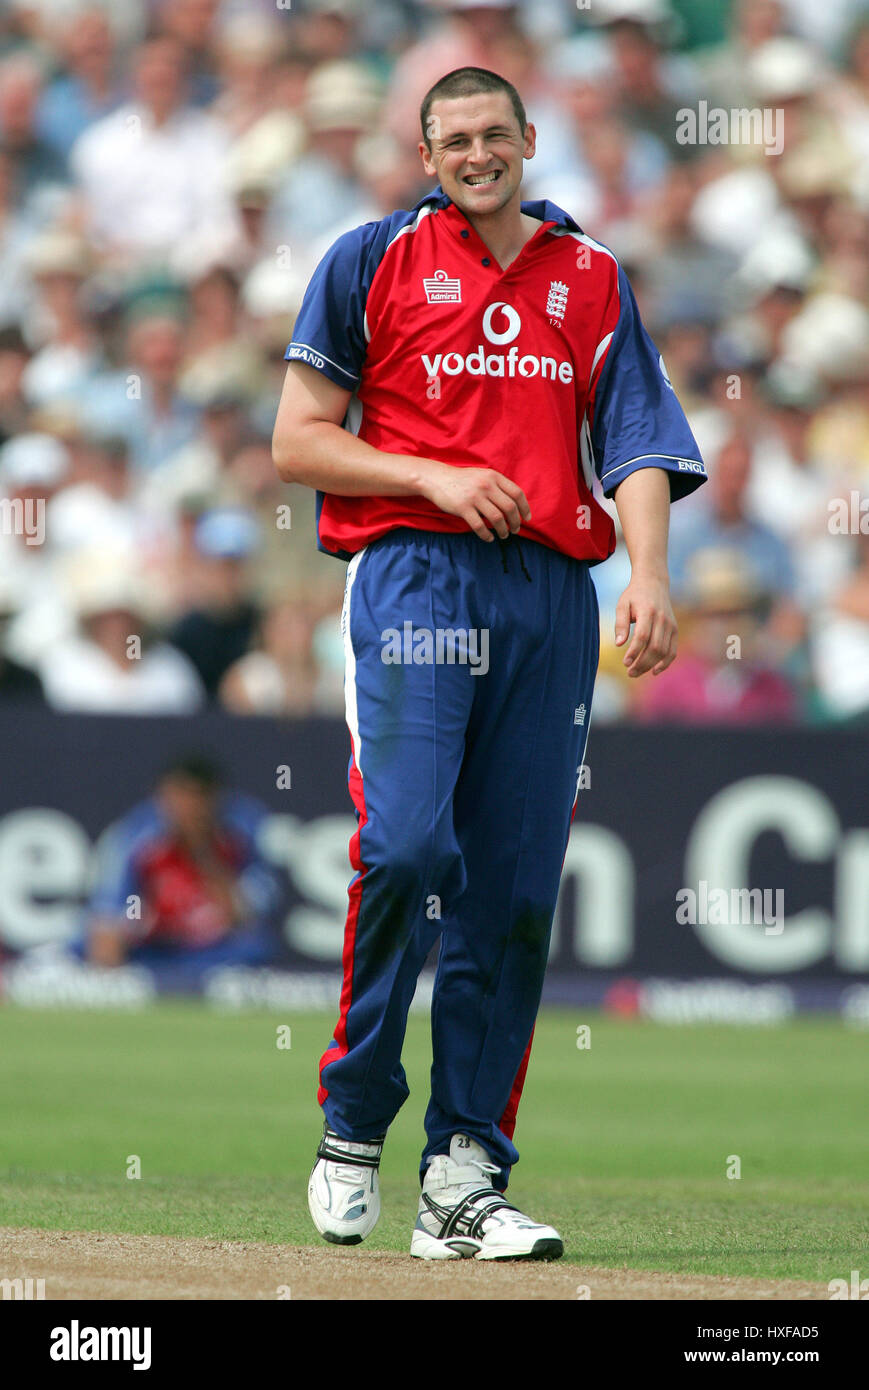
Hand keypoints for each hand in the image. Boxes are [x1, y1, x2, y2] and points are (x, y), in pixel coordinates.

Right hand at [416, 460, 530, 540]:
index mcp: (494, 477)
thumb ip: (498, 486)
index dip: (525, 508)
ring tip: (504, 535)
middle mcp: (486, 485)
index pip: (517, 493)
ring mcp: (474, 496)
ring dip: (503, 530)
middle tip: (515, 530)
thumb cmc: (463, 480)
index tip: (527, 518)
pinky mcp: (463, 508)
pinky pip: (480, 526)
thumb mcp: (483, 476)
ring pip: (497, 518)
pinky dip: (487, 535)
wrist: (437, 479)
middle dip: (515, 522)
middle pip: (509, 507)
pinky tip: (489, 538)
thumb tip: (514, 504)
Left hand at [615, 574, 676, 677]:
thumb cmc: (634, 595)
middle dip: (642, 663)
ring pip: (663, 651)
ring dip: (650, 665)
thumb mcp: (622, 605)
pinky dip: (665, 663)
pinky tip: (654, 671)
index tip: (625, 663)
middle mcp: (662, 619)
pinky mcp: (675, 630)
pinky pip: (673, 650)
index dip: (634, 651)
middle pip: (654, 647)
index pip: (642, 636)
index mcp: (648, 612)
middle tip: (629, 673)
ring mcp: (671, 625)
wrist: (654, 583)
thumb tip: (618, 644)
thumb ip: (620, 623)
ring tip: (636, 672)